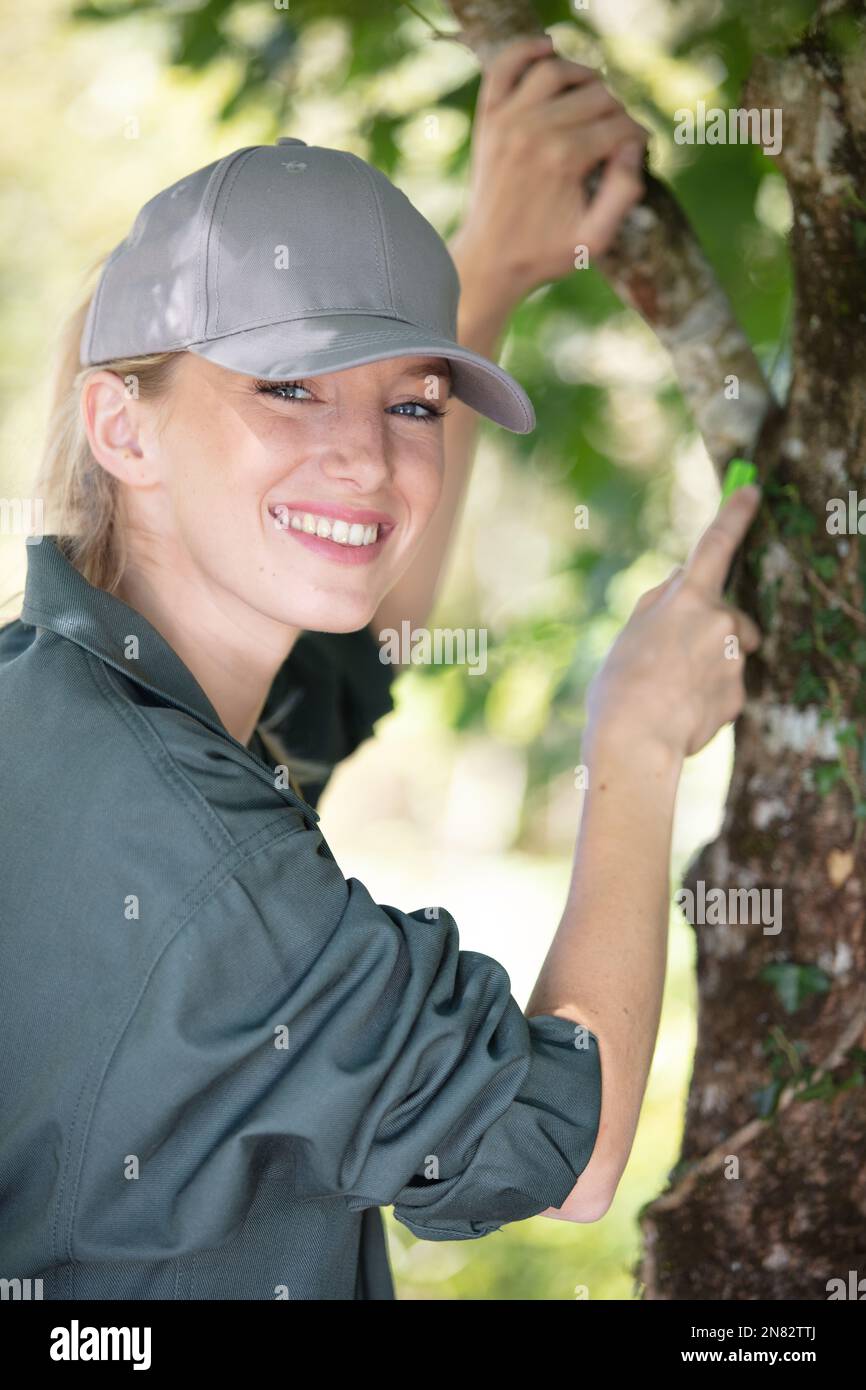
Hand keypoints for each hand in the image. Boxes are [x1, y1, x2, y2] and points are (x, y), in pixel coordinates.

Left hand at [451, 34, 649, 305]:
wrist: (490, 260)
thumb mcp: (596, 238)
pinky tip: (549, 50)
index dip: (637, 136)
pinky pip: (504, 67)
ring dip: (584, 77)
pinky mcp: (488, 119)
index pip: (619, 124)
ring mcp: (507, 121)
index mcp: (565, 159)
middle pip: (595, 94)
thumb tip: (633, 147)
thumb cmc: (546, 252)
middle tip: (616, 134)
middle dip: (616, 111)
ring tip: (594, 99)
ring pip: (557, 70)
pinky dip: (526, 51)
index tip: (638, 151)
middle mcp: (534, 131)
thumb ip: (624, 193)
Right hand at [586, 487, 762, 760]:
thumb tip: (684, 577)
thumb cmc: (621, 687)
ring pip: (727, 651)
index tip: (752, 490)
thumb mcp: (632, 630)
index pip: (715, 545)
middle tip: (667, 656)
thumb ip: (661, 598)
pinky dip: (706, 696)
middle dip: (707, 626)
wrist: (636, 743)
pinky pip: (725, 687)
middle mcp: (721, 622)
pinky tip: (680, 711)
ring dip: (707, 662)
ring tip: (670, 688)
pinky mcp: (738, 695)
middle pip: (724, 611)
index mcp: (688, 598)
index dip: (735, 514)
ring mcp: (734, 660)